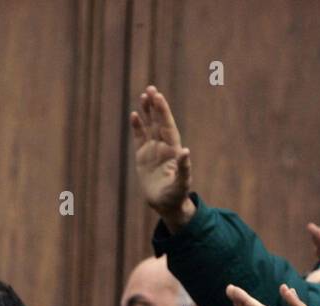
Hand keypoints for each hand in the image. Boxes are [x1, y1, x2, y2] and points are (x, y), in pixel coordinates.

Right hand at [130, 85, 194, 230]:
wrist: (166, 203)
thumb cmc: (176, 194)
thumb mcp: (182, 183)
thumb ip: (184, 167)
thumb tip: (185, 151)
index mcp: (173, 149)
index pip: (167, 126)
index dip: (163, 112)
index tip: (158, 97)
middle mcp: (163, 146)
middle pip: (159, 121)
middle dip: (155, 106)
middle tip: (151, 89)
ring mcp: (153, 150)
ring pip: (149, 126)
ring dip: (147, 112)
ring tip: (144, 96)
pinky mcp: (142, 156)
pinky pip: (139, 138)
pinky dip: (137, 127)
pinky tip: (134, 115)